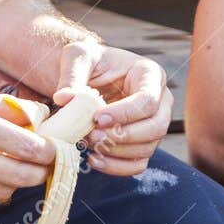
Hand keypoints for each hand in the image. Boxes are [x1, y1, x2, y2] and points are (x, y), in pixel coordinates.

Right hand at [0, 72, 55, 202]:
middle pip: (20, 177)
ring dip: (15, 181)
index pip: (25, 147)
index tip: (55, 149)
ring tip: (18, 166)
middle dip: (40, 173)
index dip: (48, 152)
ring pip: (0, 191)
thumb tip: (35, 117)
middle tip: (46, 165)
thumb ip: (3, 106)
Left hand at [53, 41, 171, 177]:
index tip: (96, 118)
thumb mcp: (78, 57)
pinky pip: (138, 164)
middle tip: (91, 136)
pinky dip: (117, 167)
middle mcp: (160, 100)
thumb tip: (63, 98)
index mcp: (149, 74)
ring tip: (87, 144)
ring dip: (116, 152)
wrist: (87, 75)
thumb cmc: (87, 62)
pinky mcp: (143, 143)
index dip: (125, 114)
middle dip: (123, 137)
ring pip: (148, 148)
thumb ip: (72, 75)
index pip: (148, 100)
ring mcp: (154, 123)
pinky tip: (93, 158)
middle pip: (156, 127)